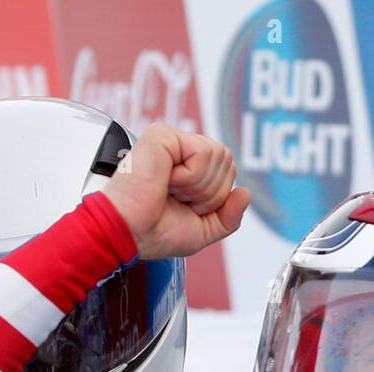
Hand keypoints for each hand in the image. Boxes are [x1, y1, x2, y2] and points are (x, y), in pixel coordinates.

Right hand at [102, 124, 251, 258]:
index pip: (227, 171)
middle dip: (209, 192)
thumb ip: (228, 216)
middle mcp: (179, 151)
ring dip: (198, 186)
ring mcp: (171, 140)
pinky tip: (166, 181)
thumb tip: (245, 194)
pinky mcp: (163, 135)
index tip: (184, 207)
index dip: (215, 197)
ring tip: (170, 190)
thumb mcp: (202, 231)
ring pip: (218, 155)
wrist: (127, 233)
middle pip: (227, 161)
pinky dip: (189, 177)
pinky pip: (203, 153)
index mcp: (187, 169)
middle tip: (178, 199)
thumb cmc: (152, 232)